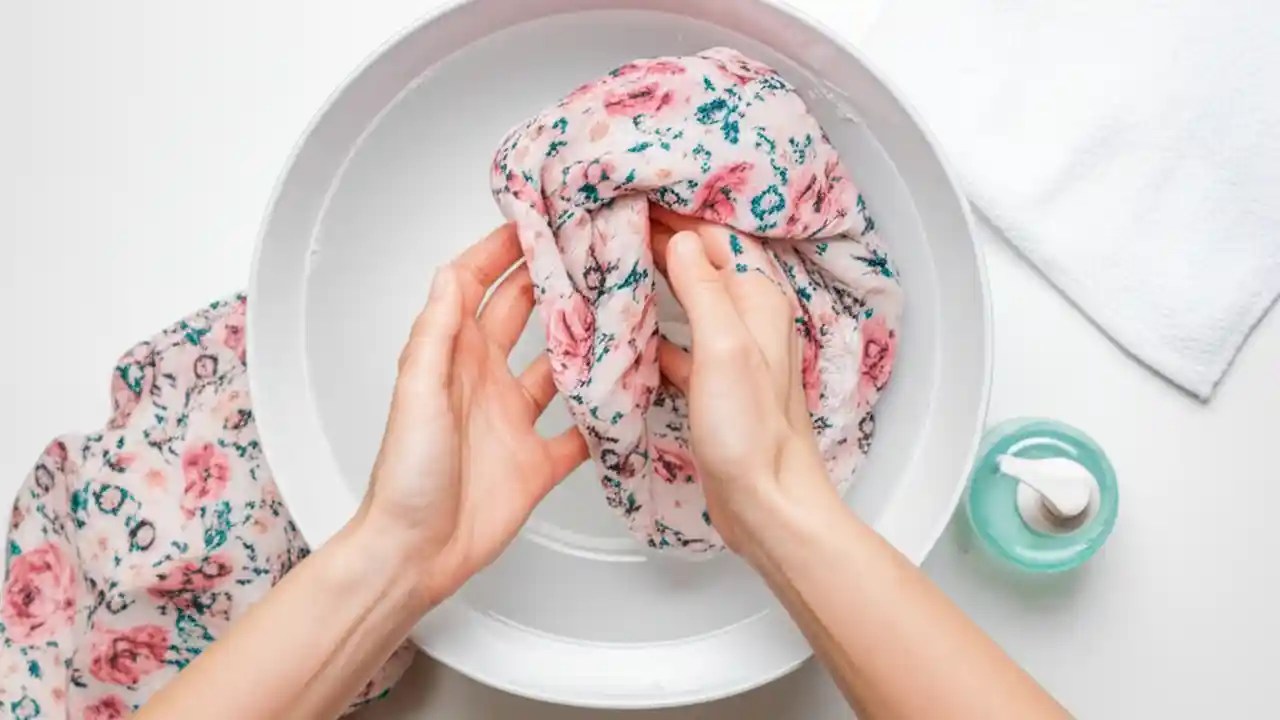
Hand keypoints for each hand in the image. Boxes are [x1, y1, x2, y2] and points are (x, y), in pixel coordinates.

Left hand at [359, 224, 587, 604]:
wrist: (416, 554)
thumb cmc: (407, 476)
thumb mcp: (418, 393)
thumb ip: (437, 333)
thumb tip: (451, 273)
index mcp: (454, 358)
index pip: (478, 286)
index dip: (502, 251)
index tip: (536, 220)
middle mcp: (486, 380)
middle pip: (525, 315)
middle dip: (554, 280)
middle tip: (592, 250)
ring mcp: (514, 420)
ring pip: (561, 367)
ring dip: (587, 341)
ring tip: (622, 310)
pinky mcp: (538, 460)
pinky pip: (580, 430)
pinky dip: (604, 413)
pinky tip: (630, 394)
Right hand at [651, 208, 836, 561]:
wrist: (766, 502)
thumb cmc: (752, 432)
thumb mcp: (724, 349)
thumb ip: (705, 289)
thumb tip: (686, 238)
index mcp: (759, 302)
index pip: (718, 235)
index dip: (680, 210)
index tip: (637, 191)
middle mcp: (751, 320)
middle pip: (707, 261)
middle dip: (669, 236)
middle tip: (619, 215)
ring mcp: (735, 353)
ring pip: (694, 299)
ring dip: (662, 277)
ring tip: (620, 256)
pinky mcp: (716, 385)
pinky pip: (684, 342)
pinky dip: (659, 328)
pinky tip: (633, 328)